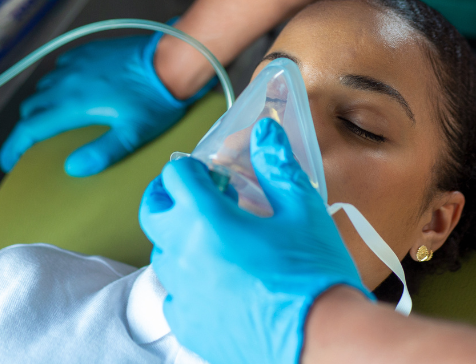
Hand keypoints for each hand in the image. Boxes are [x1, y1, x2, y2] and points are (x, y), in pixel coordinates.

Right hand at [0, 32, 197, 175]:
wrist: (171, 60)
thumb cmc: (155, 98)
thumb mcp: (132, 134)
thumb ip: (101, 153)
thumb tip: (73, 168)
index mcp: (73, 104)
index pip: (29, 129)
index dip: (13, 148)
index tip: (9, 161)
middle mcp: (67, 81)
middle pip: (31, 108)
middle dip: (28, 128)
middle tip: (35, 144)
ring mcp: (77, 63)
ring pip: (43, 87)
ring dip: (42, 104)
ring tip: (53, 119)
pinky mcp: (88, 51)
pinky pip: (60, 67)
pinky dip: (58, 82)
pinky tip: (72, 89)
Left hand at [140, 119, 372, 363]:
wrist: (324, 340)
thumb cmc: (314, 277)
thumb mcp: (303, 211)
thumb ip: (277, 167)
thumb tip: (264, 134)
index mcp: (207, 221)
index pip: (175, 177)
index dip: (193, 168)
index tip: (213, 174)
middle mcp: (185, 257)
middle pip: (152, 212)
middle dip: (169, 197)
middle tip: (198, 196)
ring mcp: (184, 296)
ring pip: (161, 255)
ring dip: (178, 240)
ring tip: (214, 240)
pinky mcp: (192, 328)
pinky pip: (173, 298)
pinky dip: (186, 284)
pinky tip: (216, 282)